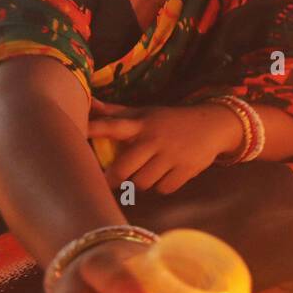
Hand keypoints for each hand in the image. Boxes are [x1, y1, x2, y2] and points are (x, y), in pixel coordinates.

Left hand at [88, 100, 243, 193]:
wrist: (214, 124)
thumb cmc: (170, 121)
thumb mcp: (146, 113)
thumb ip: (117, 113)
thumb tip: (89, 103)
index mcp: (141, 124)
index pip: (113, 126)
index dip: (94, 129)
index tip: (78, 133)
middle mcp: (155, 139)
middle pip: (124, 169)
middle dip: (116, 178)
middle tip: (113, 181)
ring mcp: (172, 154)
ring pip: (143, 182)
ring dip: (141, 183)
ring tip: (146, 174)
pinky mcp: (187, 168)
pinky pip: (164, 188)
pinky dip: (162, 187)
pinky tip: (165, 177)